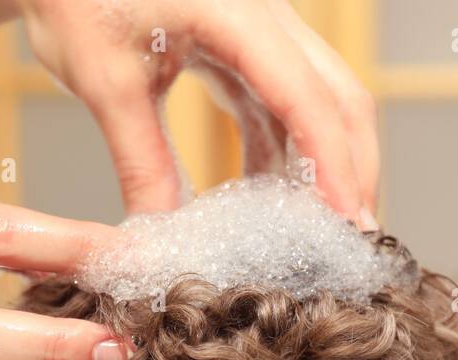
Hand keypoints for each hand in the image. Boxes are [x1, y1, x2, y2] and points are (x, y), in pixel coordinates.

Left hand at [15, 0, 378, 223]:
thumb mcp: (104, 81)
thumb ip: (142, 161)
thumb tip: (164, 240)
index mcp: (232, 11)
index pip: (304, 95)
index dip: (331, 163)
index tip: (345, 221)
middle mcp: (264, 15)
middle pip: (340, 96)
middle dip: (353, 169)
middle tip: (352, 239)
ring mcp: (263, 30)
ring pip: (324, 101)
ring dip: (328, 165)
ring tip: (322, 233)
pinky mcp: (250, 47)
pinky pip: (288, 104)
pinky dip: (291, 153)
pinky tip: (278, 201)